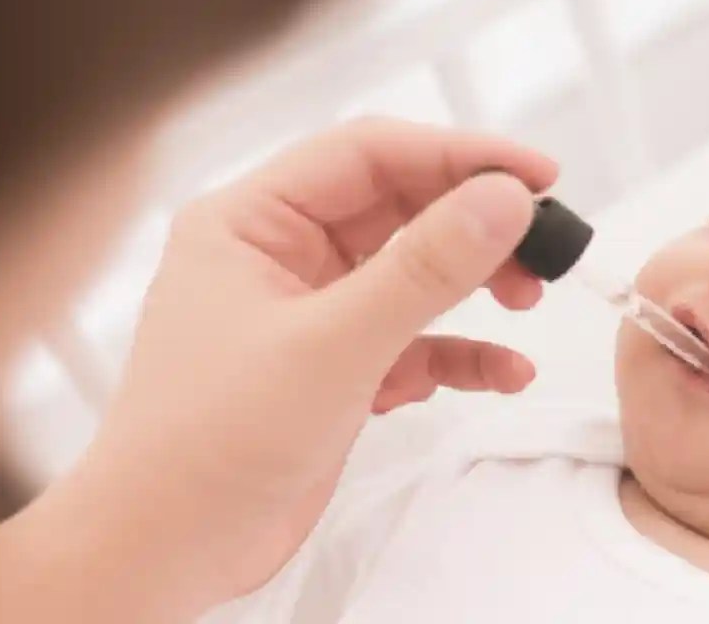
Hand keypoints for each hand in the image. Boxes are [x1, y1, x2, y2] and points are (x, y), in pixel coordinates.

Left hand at [58, 119, 555, 617]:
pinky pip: (412, 339)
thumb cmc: (209, 444)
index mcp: (252, 221)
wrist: (165, 554)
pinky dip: (458, 353)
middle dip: (473, 226)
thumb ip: (424, 269)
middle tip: (543, 245)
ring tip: (527, 303)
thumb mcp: (332, 345)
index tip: (536, 175)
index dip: (458, 154)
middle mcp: (279, 254)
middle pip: (399, 208)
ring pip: (411, 274)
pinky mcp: (334, 366)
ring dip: (473, 287)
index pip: (369, 153)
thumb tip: (504, 199)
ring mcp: (309, 311)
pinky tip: (502, 374)